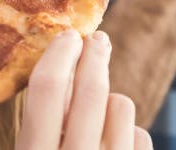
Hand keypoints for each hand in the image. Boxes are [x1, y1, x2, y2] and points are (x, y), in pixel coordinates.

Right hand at [16, 29, 152, 149]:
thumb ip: (35, 122)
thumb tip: (49, 69)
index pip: (46, 88)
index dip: (58, 54)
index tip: (68, 36)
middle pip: (90, 89)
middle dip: (94, 55)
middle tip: (96, 40)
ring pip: (121, 105)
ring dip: (110, 101)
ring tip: (98, 114)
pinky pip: (140, 134)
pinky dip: (127, 132)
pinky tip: (114, 142)